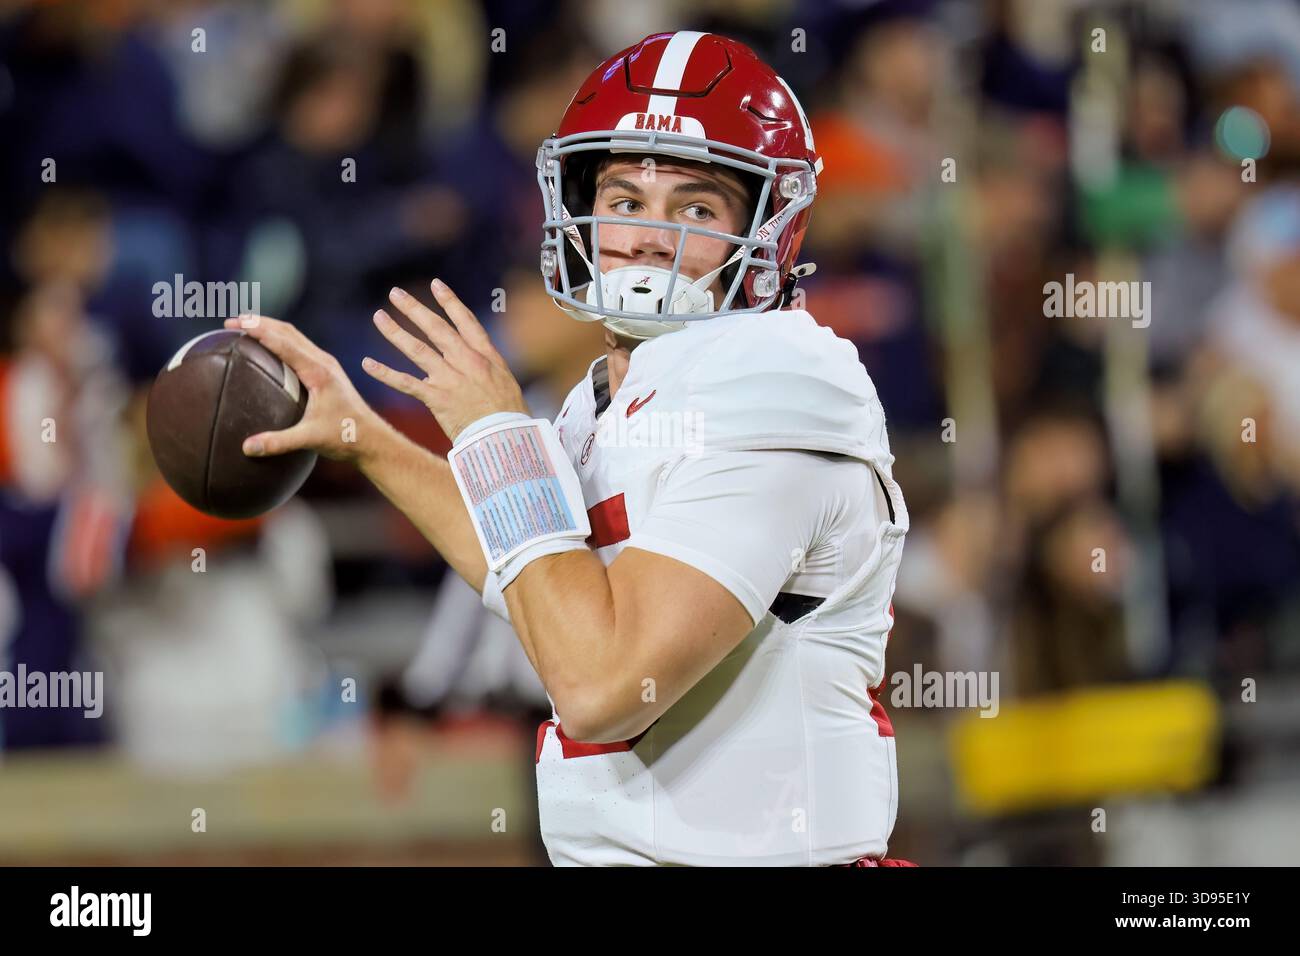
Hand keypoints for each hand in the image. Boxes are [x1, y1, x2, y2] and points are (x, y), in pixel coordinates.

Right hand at [222, 314, 386, 462]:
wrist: (372, 438)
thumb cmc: (346, 437)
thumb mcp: (310, 439)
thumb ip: (278, 443)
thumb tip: (246, 447)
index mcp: (319, 372)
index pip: (284, 342)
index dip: (258, 330)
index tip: (236, 324)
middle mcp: (323, 362)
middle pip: (287, 331)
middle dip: (259, 322)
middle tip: (231, 322)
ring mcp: (326, 365)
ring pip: (294, 336)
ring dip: (269, 328)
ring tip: (244, 327)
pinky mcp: (327, 371)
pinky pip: (300, 348)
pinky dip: (280, 341)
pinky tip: (266, 349)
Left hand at [364, 279, 528, 441]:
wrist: (507, 437)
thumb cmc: (512, 415)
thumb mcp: (506, 383)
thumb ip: (489, 369)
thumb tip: (480, 363)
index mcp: (486, 356)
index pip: (465, 321)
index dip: (449, 301)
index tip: (435, 284)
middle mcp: (466, 361)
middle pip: (436, 328)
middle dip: (414, 309)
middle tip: (395, 293)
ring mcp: (450, 379)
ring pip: (417, 349)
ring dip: (395, 332)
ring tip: (378, 317)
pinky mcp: (438, 399)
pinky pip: (406, 383)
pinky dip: (385, 373)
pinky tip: (367, 364)